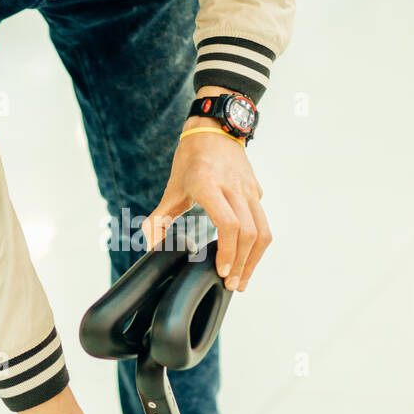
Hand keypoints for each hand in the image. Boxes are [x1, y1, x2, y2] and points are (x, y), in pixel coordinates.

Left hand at [141, 89, 271, 291]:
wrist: (214, 128)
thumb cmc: (190, 159)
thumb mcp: (172, 188)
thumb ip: (159, 219)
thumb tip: (149, 246)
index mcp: (209, 186)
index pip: (228, 224)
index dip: (229, 251)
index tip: (222, 272)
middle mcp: (233, 188)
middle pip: (249, 233)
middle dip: (243, 264)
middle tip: (232, 285)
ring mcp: (248, 190)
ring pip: (262, 230)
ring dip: (254, 259)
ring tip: (243, 278)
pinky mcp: (256, 192)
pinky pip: (263, 222)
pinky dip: (257, 245)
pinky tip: (247, 258)